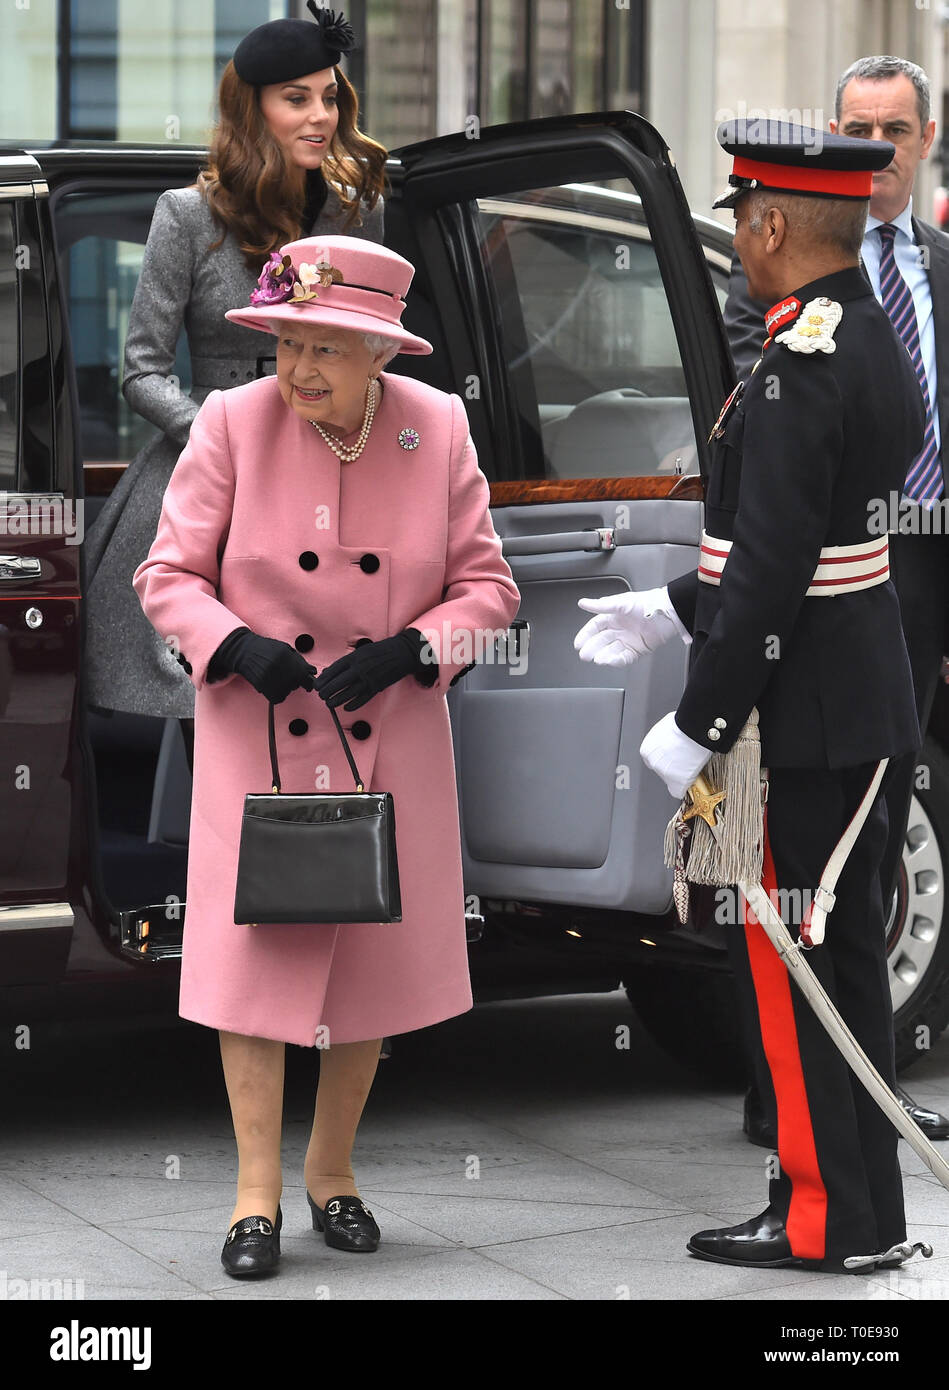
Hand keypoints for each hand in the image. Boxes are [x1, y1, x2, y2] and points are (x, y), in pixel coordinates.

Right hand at [210, 628, 316, 703]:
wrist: (244, 651)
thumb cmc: (267, 649)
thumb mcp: (284, 648)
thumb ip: (299, 660)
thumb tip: (312, 672)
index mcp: (285, 655)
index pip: (303, 675)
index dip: (308, 682)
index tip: (307, 685)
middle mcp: (277, 666)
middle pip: (295, 684)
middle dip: (295, 683)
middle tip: (287, 677)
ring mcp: (268, 676)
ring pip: (287, 692)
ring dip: (286, 689)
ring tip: (278, 680)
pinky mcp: (261, 685)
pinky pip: (277, 698)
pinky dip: (278, 695)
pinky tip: (274, 687)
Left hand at [313, 630, 433, 710]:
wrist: (402, 653)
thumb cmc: (380, 651)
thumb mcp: (362, 651)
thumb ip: (347, 661)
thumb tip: (330, 671)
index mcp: (355, 658)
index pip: (334, 670)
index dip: (324, 679)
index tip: (317, 684)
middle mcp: (360, 669)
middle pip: (338, 683)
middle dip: (327, 691)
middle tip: (321, 695)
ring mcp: (368, 679)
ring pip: (348, 693)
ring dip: (336, 700)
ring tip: (329, 703)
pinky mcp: (376, 687)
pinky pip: (362, 699)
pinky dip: (353, 705)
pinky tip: (346, 707)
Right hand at [574, 587, 685, 665]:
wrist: (668, 613)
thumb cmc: (647, 603)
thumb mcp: (621, 602)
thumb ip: (601, 605)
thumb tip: (583, 603)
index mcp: (613, 616)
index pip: (594, 627)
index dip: (585, 635)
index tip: (578, 643)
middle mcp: (620, 629)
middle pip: (601, 641)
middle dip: (591, 648)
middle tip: (584, 655)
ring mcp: (628, 640)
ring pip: (611, 651)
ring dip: (603, 656)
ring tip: (597, 659)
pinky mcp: (638, 650)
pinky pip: (624, 658)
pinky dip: (616, 660)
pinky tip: (610, 661)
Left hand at [640, 710, 711, 799]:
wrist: (693, 732)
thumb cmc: (683, 726)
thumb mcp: (666, 728)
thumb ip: (664, 739)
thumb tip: (669, 740)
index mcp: (647, 750)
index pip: (654, 760)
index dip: (666, 758)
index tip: (672, 757)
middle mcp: (653, 763)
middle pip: (662, 770)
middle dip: (671, 766)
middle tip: (683, 759)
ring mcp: (664, 774)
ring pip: (670, 780)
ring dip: (679, 774)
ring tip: (690, 764)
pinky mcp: (676, 783)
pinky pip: (678, 791)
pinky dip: (683, 787)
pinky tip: (689, 781)